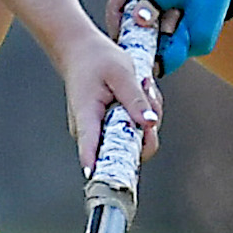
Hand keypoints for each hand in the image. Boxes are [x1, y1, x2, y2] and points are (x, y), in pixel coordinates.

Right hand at [61, 26, 161, 173]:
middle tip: (145, 90)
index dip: (99, 167)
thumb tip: (150, 124)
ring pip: (136, 139)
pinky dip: (143, 112)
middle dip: (146, 127)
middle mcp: (92, 131)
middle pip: (128, 149)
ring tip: (140, 84)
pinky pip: (136, 130)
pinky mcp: (111, 129)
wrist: (82, 51)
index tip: (103, 181)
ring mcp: (101, 132)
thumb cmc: (97, 60)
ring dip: (146, 115)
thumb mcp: (121, 72)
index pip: (91, 148)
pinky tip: (138, 90)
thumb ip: (135, 100)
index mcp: (87, 116)